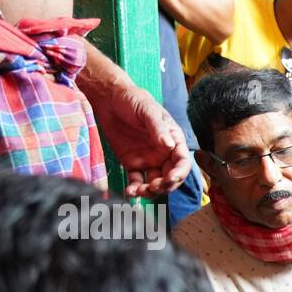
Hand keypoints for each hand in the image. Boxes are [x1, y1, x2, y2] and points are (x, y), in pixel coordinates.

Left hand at [89, 81, 191, 198]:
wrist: (109, 98)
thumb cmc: (133, 100)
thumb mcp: (148, 110)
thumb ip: (159, 128)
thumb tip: (170, 146)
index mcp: (173, 140)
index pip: (182, 161)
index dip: (180, 172)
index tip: (171, 178)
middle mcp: (164, 154)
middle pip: (171, 177)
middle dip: (165, 185)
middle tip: (154, 187)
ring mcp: (149, 160)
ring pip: (155, 183)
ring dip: (150, 191)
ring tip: (139, 191)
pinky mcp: (133, 164)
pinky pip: (137, 181)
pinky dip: (135, 190)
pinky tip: (130, 192)